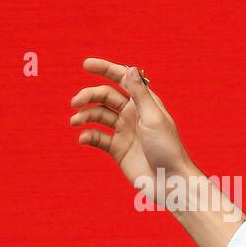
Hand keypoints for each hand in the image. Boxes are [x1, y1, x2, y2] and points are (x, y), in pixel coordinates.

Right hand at [70, 58, 196, 205]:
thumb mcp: (153, 118)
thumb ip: (140, 94)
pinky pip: (97, 138)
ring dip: (84, 116)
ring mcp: (125, 132)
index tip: (86, 65)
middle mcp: (133, 115)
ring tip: (75, 121)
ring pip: (98, 116)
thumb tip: (130, 68)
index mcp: (144, 104)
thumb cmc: (168, 149)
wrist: (170, 182)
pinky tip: (85, 139)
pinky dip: (88, 136)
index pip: (122, 80)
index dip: (105, 69)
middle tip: (75, 102)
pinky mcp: (118, 149)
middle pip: (105, 97)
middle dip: (88, 96)